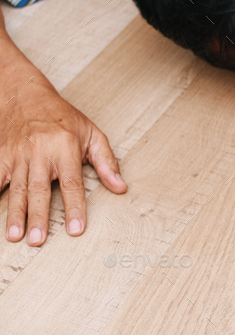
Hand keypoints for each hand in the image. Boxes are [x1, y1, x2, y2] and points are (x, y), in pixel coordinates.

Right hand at [1, 70, 126, 245]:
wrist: (26, 94)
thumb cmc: (61, 117)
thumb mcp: (91, 133)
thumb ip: (107, 161)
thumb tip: (121, 187)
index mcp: (64, 148)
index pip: (72, 183)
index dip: (75, 207)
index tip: (76, 229)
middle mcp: (40, 152)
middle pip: (40, 189)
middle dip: (38, 216)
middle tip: (38, 240)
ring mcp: (18, 155)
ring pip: (17, 188)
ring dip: (15, 213)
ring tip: (15, 235)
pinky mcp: (1, 155)